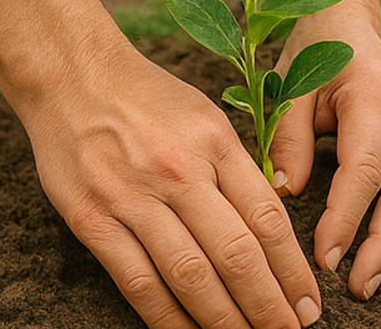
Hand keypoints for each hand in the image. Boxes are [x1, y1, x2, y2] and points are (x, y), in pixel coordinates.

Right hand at [21, 50, 321, 328]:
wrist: (72, 74)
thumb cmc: (148, 98)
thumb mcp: (206, 117)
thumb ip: (237, 169)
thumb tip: (272, 227)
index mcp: (216, 143)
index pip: (266, 219)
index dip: (292, 268)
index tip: (308, 300)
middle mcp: (179, 172)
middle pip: (236, 253)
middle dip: (268, 303)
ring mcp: (133, 197)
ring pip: (190, 275)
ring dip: (225, 319)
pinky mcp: (92, 219)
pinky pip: (137, 281)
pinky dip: (167, 317)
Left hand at [268, 9, 380, 299]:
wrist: (347, 21)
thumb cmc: (312, 54)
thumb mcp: (288, 87)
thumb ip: (287, 138)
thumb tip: (286, 194)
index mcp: (374, 94)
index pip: (366, 169)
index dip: (348, 219)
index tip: (325, 259)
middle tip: (358, 289)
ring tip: (379, 281)